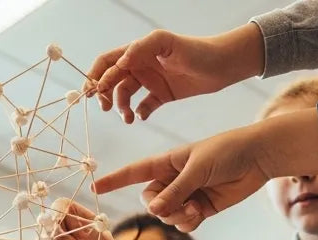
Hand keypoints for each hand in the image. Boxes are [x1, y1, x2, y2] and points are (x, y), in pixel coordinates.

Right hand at [90, 24, 264, 122]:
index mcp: (138, 51)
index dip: (96, 75)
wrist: (224, 66)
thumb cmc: (198, 50)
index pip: (108, 61)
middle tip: (105, 107)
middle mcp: (141, 65)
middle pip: (112, 80)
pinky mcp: (163, 95)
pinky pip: (144, 106)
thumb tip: (119, 63)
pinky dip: (139, 113)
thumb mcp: (168, 43)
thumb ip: (142, 48)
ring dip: (121, 108)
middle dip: (104, 94)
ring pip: (125, 96)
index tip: (94, 92)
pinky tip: (142, 116)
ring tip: (128, 118)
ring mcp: (151, 81)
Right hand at [93, 108, 317, 231]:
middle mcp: (173, 179)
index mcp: (167, 162)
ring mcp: (186, 195)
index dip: (114, 180)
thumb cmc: (227, 152)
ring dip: (177, 217)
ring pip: (167, 216)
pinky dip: (188, 223)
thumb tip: (153, 211)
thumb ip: (176, 191)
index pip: (134, 172)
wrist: (258, 158)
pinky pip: (183, 223)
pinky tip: (201, 213)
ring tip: (196, 208)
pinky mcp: (201, 208)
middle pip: (150, 200)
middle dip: (161, 207)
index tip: (94, 187)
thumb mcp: (198, 169)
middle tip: (180, 204)